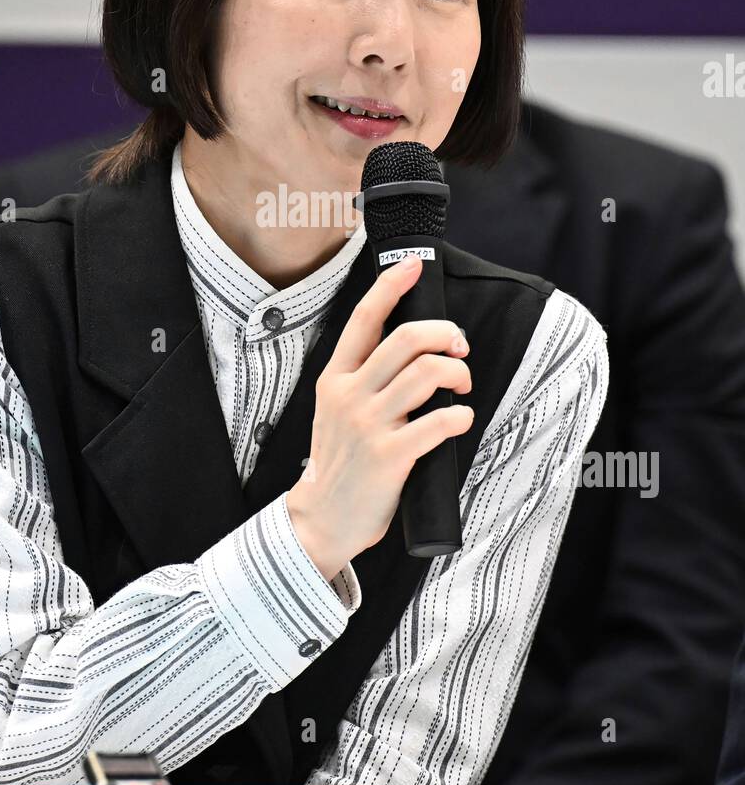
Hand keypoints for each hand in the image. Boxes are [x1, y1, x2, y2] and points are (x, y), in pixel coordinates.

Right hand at [287, 255, 472, 579]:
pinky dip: (460, 416)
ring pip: (427, 374)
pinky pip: (438, 422)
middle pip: (406, 339)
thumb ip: (364, 377)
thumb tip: (411, 344)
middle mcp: (349, 394)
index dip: (391, 287)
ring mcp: (368, 424)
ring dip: (458, 373)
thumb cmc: (340, 461)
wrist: (323, 518)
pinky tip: (460, 420)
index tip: (414, 267)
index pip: (364, 319)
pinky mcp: (390, 455)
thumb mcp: (336, 408)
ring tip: (463, 385)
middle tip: (459, 348)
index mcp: (335, 377)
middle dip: (444, 334)